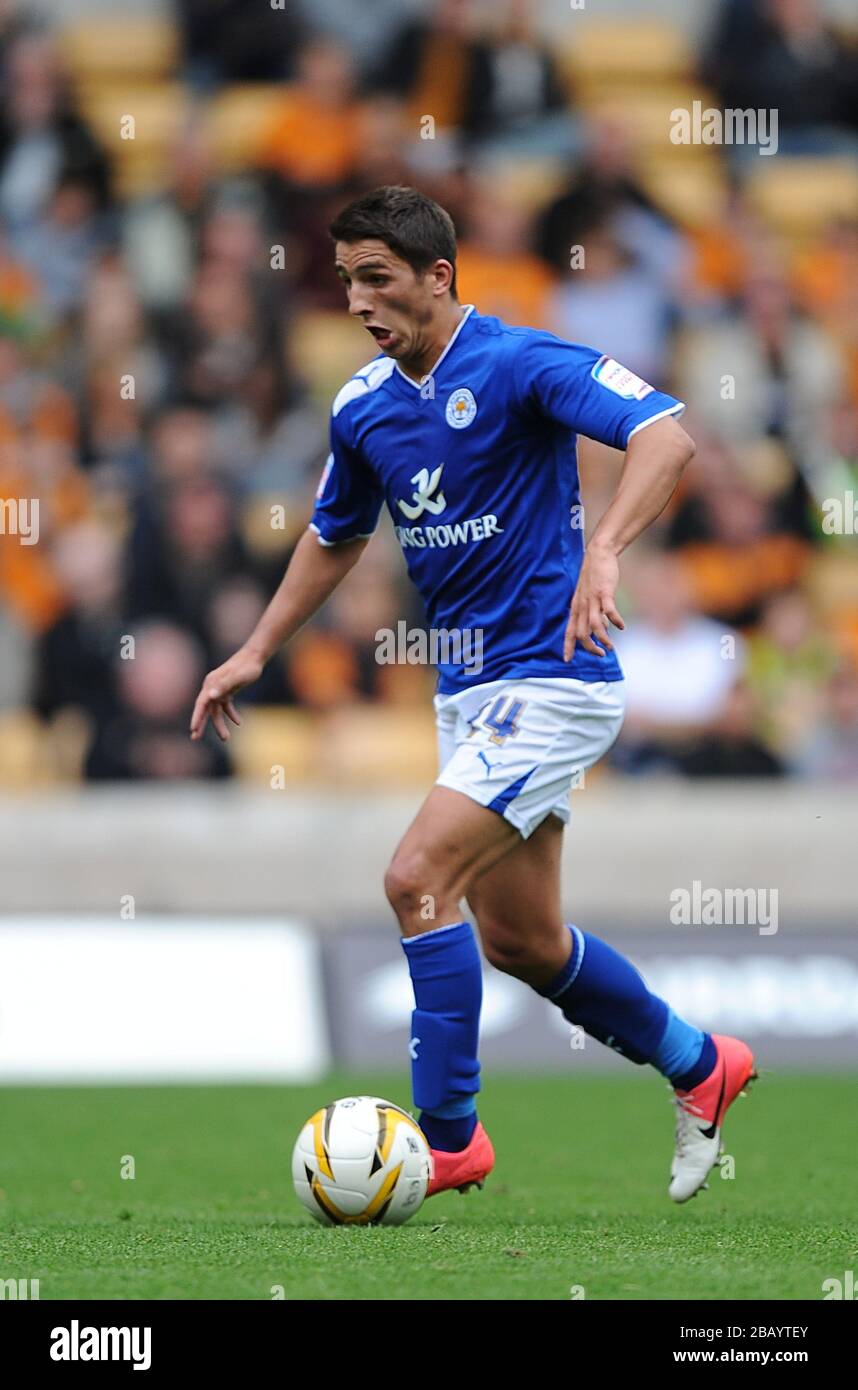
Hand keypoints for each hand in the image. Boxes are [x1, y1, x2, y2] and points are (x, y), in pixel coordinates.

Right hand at [189, 647, 263, 741]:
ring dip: (219, 724)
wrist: (255, 657)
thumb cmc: (247, 666)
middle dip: (200, 724)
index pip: (201, 703)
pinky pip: (226, 706)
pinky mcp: (227, 691)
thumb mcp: (238, 676)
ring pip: (216, 710)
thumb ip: (224, 685)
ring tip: (225, 738)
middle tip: (195, 738)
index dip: (196, 716)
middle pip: (205, 709)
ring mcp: (219, 689)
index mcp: (211, 683)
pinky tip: (238, 722)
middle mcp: (212, 687)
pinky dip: (231, 714)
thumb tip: (211, 696)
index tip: (193, 729)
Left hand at [564, 545, 624, 659]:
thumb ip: (593, 613)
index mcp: (576, 608)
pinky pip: (609, 611)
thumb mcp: (589, 597)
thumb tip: (603, 628)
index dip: (568, 646)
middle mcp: (582, 606)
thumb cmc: (595, 577)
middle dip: (590, 648)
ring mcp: (593, 600)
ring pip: (594, 626)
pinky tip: (621, 627)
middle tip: (601, 654)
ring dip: (603, 639)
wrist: (598, 554)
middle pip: (581, 634)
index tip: (567, 660)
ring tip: (610, 647)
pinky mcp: (604, 592)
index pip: (568, 631)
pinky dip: (615, 621)